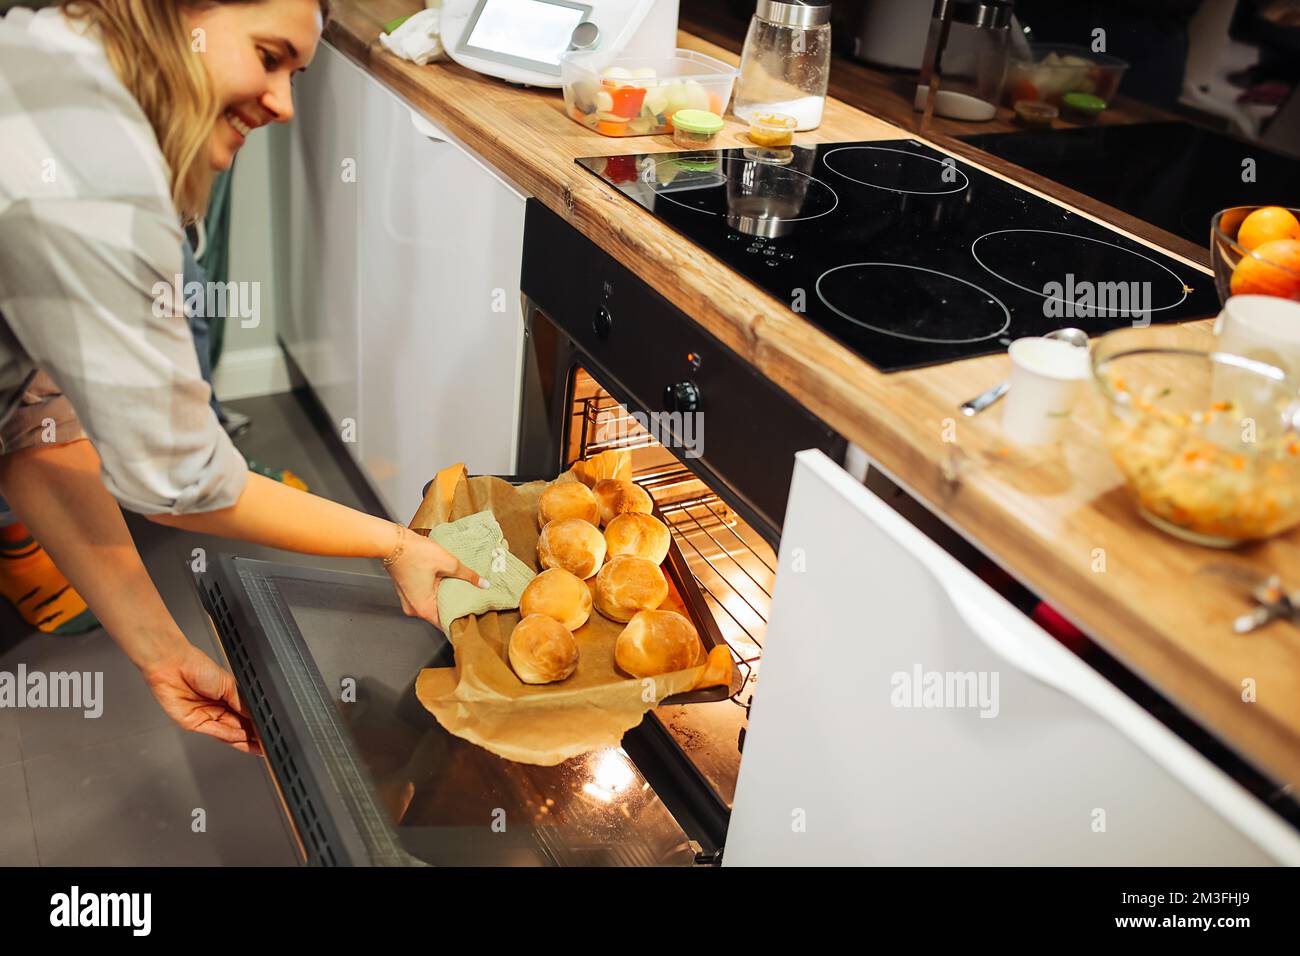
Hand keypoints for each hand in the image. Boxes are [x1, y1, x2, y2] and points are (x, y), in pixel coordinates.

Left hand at [141, 642, 261, 754]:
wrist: (174, 665)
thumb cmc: (197, 667)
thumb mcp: (229, 684)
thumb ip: (242, 703)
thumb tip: (256, 715)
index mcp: (226, 697)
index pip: (244, 716)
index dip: (256, 724)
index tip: (268, 730)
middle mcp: (216, 709)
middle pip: (237, 727)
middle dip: (252, 736)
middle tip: (266, 742)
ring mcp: (205, 717)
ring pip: (228, 734)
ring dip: (243, 740)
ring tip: (259, 743)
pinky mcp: (193, 723)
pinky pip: (215, 732)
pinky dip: (229, 736)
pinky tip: (242, 737)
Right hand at [385, 528, 488, 629]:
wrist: (392, 542)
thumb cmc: (415, 553)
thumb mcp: (448, 563)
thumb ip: (468, 576)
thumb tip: (483, 584)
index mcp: (424, 608)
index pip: (446, 624)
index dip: (461, 620)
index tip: (474, 615)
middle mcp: (414, 609)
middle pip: (440, 615)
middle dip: (455, 608)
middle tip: (472, 602)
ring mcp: (408, 601)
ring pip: (432, 605)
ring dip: (445, 598)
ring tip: (462, 592)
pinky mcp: (407, 592)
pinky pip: (425, 598)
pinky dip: (435, 593)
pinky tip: (447, 584)